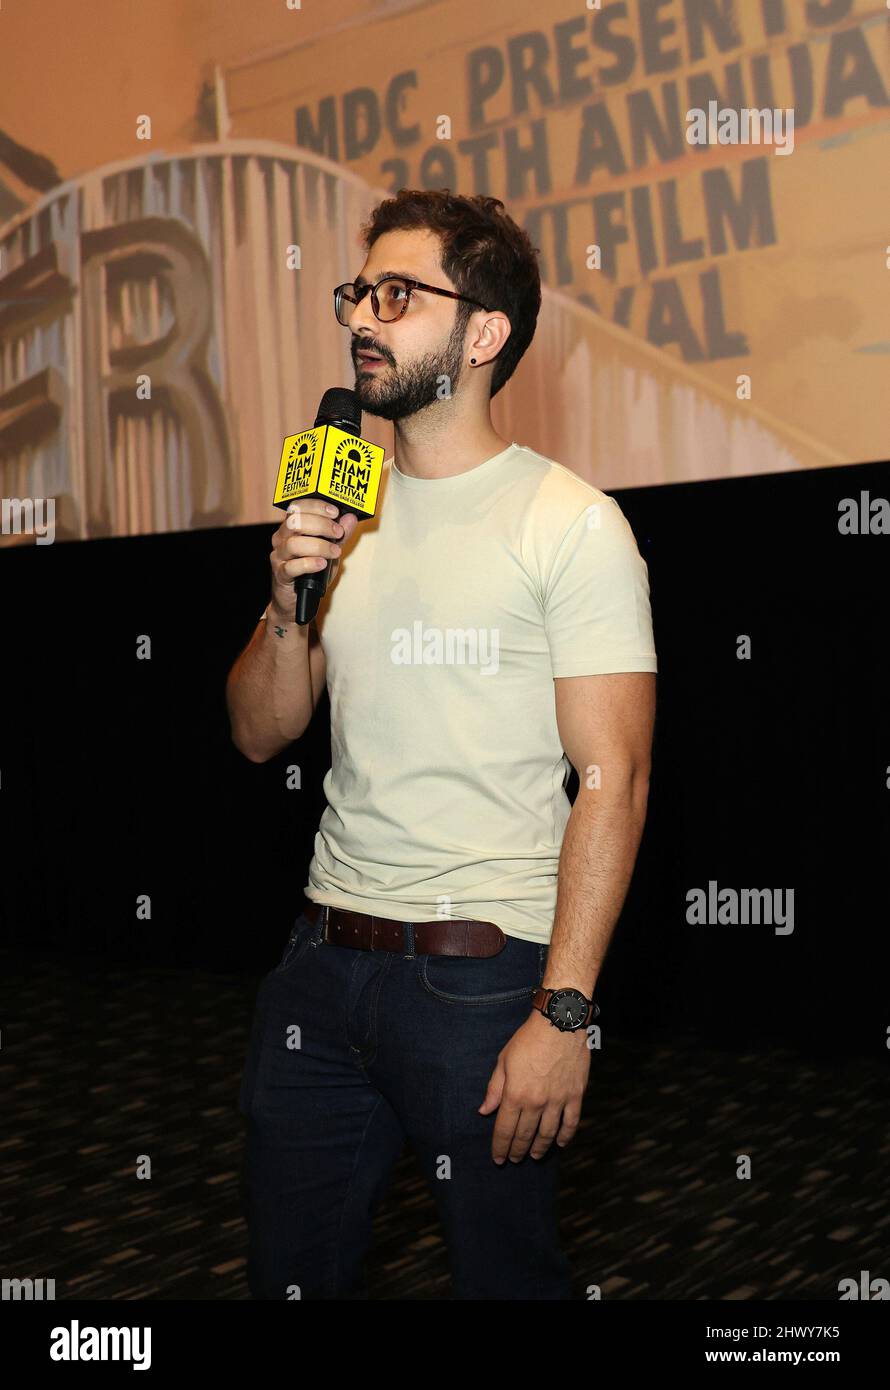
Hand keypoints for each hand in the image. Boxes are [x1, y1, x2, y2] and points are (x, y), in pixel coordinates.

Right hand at [268, 500, 358, 619]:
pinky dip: (310, 564)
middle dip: (321, 524)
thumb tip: (351, 518)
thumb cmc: (311, 572)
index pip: (298, 507)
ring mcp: (279, 557)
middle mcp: (281, 538)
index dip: (316, 506)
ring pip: (293, 544)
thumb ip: (340, 535)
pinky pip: (292, 567)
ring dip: (319, 546)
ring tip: (334, 552)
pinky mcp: (280, 575)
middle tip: (338, 533)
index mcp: (291, 527)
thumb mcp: (329, 550)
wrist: (296, 600)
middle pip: (295, 522)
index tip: (335, 512)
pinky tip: (322, 564)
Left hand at [478, 1010, 590, 1163]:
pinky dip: (565, 1136)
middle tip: (514, 1160)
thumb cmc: (528, 1039)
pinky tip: (560, 1144)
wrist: (559, 1023)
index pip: (505, 1129)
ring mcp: (558, 1100)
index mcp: (516, 1094)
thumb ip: (495, 1088)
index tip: (498, 1158)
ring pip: (548, 1134)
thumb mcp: (504, 1060)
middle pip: (525, 1135)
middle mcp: (537, 1102)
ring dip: (539, 1148)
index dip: (500, 1146)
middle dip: (517, 1151)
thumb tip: (485, 1111)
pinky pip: (571, 1123)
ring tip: (533, 1155)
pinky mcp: (576, 1095)